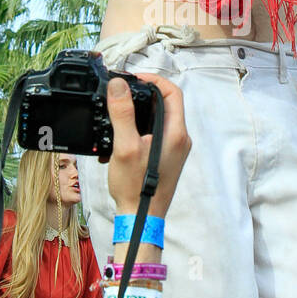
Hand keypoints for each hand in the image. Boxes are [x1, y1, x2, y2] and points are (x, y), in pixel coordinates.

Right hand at [105, 74, 190, 217]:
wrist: (141, 219)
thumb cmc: (136, 188)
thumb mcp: (125, 146)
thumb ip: (122, 113)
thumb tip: (119, 85)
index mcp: (176, 133)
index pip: (173, 92)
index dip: (153, 80)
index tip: (133, 79)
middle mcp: (179, 139)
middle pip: (165, 104)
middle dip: (142, 95)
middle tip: (121, 93)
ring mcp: (173, 150)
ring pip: (157, 120)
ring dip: (137, 113)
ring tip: (117, 114)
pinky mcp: (165, 159)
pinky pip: (153, 135)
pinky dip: (137, 130)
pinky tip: (119, 138)